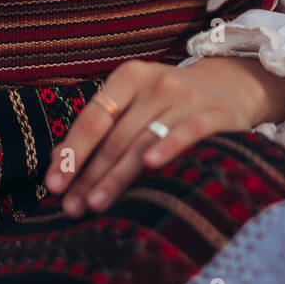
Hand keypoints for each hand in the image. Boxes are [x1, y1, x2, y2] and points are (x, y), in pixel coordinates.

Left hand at [44, 55, 284, 216]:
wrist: (230, 84)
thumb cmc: (169, 102)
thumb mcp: (136, 102)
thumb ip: (103, 128)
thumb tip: (60, 163)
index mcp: (130, 76)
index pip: (94, 117)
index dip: (73, 151)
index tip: (53, 183)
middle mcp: (156, 83)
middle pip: (116, 136)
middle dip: (90, 174)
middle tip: (71, 207)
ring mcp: (186, 97)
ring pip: (144, 141)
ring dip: (118, 175)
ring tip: (96, 203)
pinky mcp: (215, 114)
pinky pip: (188, 132)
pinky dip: (170, 148)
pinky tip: (152, 167)